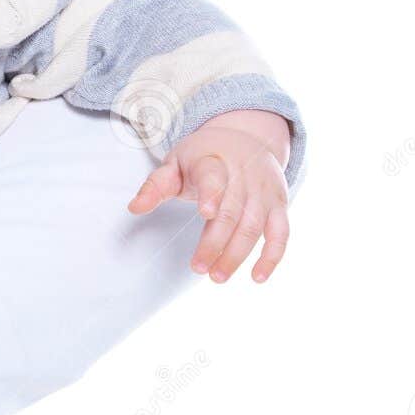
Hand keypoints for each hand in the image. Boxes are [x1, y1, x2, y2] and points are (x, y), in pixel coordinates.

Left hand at [128, 108, 291, 282]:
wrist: (246, 137)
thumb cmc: (203, 156)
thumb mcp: (176, 162)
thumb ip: (156, 185)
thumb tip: (133, 208)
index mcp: (212, 159)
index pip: (213, 176)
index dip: (211, 193)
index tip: (205, 212)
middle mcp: (243, 174)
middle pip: (231, 211)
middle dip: (215, 242)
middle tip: (197, 268)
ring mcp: (264, 191)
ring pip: (254, 226)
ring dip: (237, 254)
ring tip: (217, 276)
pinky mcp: (279, 204)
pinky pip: (281, 233)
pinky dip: (272, 256)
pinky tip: (257, 277)